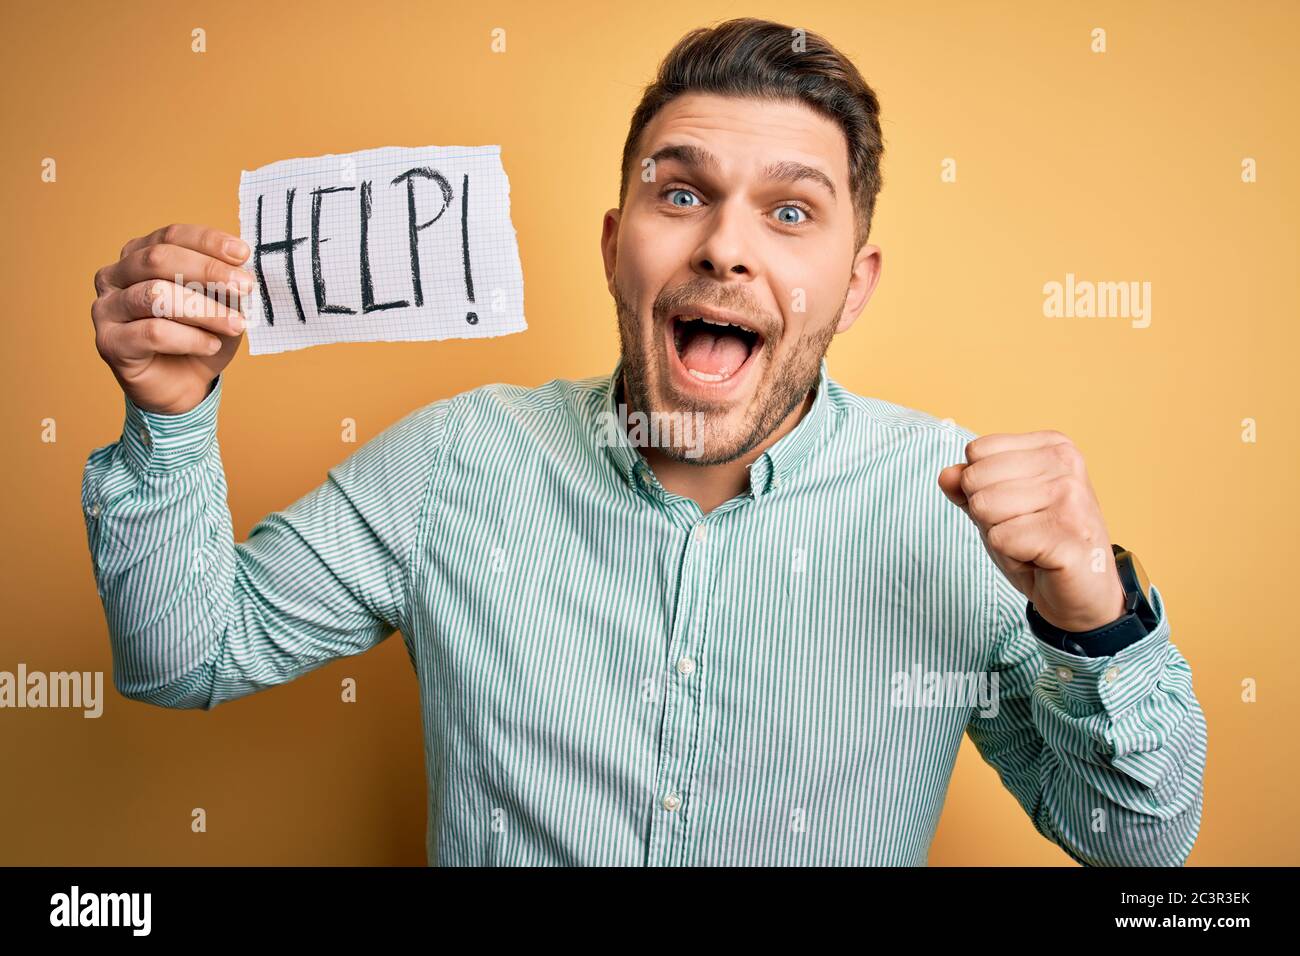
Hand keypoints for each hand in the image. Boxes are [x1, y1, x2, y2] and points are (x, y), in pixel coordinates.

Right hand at [91, 223, 252, 414]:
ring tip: (236, 325)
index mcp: (140, 254)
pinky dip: (189, 339)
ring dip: (203, 309)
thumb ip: (224, 284)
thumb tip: (243, 266)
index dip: (208, 242)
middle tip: (245, 287)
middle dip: (208, 271)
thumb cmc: (200, 337)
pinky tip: (212, 345)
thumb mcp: (220, 305)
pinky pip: (153, 333)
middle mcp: (115, 276)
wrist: (183, 385)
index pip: (172, 236)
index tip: (243, 254)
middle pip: (159, 259)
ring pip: (155, 295)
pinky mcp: (109, 342)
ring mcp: (106, 308)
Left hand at [938, 431, 1126, 631]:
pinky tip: (1039, 560)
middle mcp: (1066, 463)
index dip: (981, 487)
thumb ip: (968, 488)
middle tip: (1024, 531)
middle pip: (975, 480)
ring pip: (984, 508)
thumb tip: (946, 475)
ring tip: (1032, 544)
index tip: (1018, 508)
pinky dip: (1011, 558)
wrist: (1084, 594)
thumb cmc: (1039, 544)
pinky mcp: (1067, 533)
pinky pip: (1000, 539)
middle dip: (987, 515)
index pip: (977, 451)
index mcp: (1053, 446)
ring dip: (999, 538)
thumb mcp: (997, 509)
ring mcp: (1071, 496)